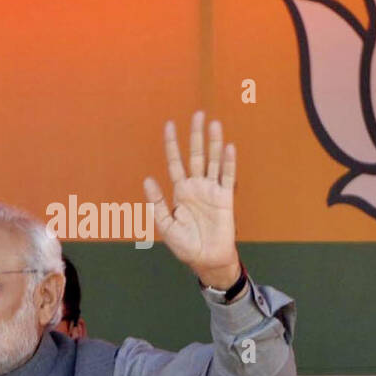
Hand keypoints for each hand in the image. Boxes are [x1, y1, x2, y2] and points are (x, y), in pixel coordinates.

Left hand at [142, 111, 240, 288]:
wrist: (207, 260)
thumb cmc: (186, 245)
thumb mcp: (165, 225)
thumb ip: (156, 203)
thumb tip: (147, 179)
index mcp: (180, 191)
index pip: (175, 162)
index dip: (172, 144)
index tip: (169, 125)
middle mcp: (196, 186)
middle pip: (196, 155)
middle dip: (196, 135)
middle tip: (198, 114)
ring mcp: (212, 191)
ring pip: (212, 161)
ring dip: (214, 143)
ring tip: (214, 124)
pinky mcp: (225, 198)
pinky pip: (227, 177)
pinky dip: (228, 163)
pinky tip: (228, 148)